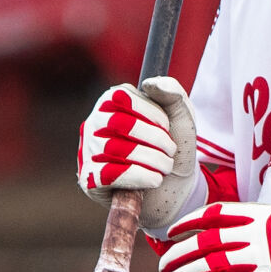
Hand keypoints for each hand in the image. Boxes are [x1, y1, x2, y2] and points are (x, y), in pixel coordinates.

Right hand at [77, 76, 198, 235]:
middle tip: (171, 151)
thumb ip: (172, 93)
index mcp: (112, 102)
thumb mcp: (182, 117)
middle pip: (120, 124)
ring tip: (166, 167)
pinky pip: (108, 175)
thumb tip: (150, 83)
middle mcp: (94, 123)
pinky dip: (139, 177)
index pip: (124, 98)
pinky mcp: (89, 179)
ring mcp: (88, 151)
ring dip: (153, 160)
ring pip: (115, 150)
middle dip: (156, 139)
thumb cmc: (174, 148)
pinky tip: (155, 180)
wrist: (175, 188)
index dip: (154, 114)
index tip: (168, 128)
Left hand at [157, 201, 270, 271]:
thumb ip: (264, 227)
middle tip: (165, 267)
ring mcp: (267, 257)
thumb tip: (239, 235)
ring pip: (214, 264)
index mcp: (263, 215)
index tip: (173, 232)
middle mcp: (260, 233)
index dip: (190, 223)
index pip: (216, 214)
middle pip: (208, 241)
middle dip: (180, 253)